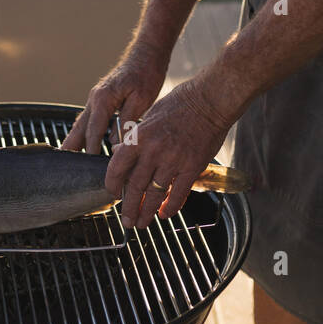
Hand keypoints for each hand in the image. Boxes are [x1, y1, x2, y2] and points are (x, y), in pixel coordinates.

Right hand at [60, 43, 169, 157]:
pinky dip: (83, 130)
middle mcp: (95, 98)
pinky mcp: (101, 97)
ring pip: (81, 122)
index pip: (93, 131)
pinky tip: (82, 139)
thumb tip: (114, 143)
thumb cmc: (147, 73)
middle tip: (62, 166)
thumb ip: (127, 121)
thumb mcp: (141, 99)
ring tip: (66, 157)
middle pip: (79, 128)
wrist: (147, 52)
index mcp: (103, 99)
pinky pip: (88, 117)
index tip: (88, 167)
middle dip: (71, 146)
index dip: (90, 150)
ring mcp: (96, 97)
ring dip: (74, 139)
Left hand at [105, 74, 231, 229]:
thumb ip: (136, 137)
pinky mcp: (192, 167)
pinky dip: (171, 207)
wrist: (210, 100)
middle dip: (128, 207)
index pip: (117, 167)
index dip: (113, 185)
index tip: (113, 194)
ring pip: (155, 194)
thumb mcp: (150, 116)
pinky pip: (178, 193)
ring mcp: (173, 160)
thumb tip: (121, 152)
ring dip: (147, 212)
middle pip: (135, 187)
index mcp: (139, 137)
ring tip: (142, 223)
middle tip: (126, 220)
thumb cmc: (180, 104)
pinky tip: (165, 214)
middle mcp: (153, 151)